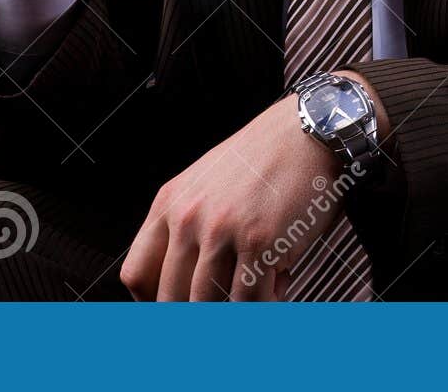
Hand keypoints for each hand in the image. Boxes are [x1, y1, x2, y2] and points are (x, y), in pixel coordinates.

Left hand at [119, 92, 344, 300]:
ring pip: (208, 304)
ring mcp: (222, 230)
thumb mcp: (206, 181)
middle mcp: (189, 217)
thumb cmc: (264, 158)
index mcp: (170, 203)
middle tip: (218, 314)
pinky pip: (249, 300)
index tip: (171, 311)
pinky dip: (264, 306)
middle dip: (195, 316)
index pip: (137, 274)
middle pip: (171, 298)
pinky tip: (276, 290)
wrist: (309, 131)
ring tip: (252, 298)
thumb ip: (189, 227)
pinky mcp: (260, 241)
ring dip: (230, 312)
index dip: (152, 304)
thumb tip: (185, 285)